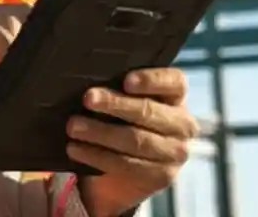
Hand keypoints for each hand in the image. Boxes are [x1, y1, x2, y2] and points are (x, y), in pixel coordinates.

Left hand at [67, 68, 197, 215]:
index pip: (174, 82)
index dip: (151, 80)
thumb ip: (118, 89)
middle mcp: (183, 124)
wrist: (128, 165)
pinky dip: (97, 156)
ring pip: (136, 140)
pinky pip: (127, 165)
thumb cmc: (123, 119)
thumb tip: (91, 85)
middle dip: (115, 104)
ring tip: (74, 127)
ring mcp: (175, 152)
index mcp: (177, 96)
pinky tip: (76, 149)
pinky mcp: (162, 177)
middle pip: (148, 111)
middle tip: (87, 99)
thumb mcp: (126, 100)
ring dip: (101, 133)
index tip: (126, 81)